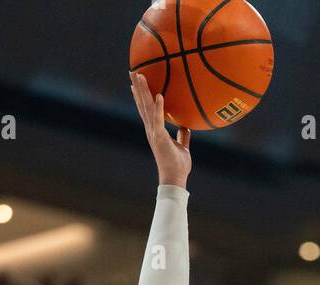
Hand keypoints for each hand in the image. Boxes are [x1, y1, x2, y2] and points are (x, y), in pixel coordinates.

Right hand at [130, 71, 191, 187]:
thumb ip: (183, 136)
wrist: (175, 179)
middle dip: (137, 87)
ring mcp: (154, 133)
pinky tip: (159, 94)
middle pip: (142, 104)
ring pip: (146, 108)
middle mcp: (151, 129)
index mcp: (155, 130)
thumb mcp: (182, 146)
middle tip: (132, 70)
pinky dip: (159, 107)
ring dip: (143, 91)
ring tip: (139, 75)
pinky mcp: (160, 138)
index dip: (140, 95)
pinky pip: (159, 120)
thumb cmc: (178, 166)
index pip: (146, 109)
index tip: (136, 82)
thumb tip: (186, 127)